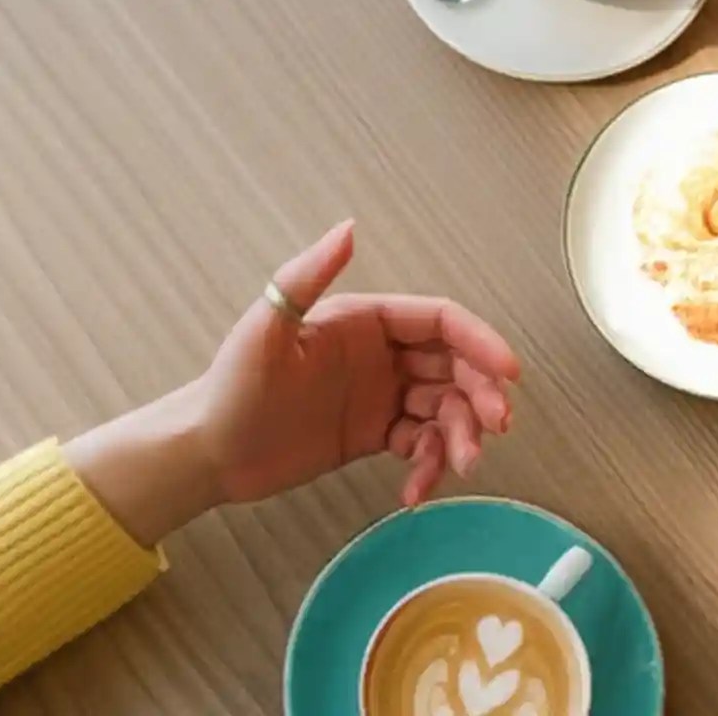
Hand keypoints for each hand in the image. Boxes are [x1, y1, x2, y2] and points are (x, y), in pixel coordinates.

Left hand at [198, 219, 519, 505]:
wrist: (209, 452)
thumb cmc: (232, 386)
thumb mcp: (267, 329)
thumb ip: (307, 276)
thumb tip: (348, 227)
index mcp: (365, 321)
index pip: (440, 322)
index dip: (481, 342)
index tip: (508, 373)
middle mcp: (380, 354)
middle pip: (454, 367)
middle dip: (480, 395)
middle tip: (494, 429)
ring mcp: (380, 395)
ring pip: (444, 409)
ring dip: (461, 435)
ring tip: (457, 466)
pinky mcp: (374, 434)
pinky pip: (420, 445)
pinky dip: (428, 466)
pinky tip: (415, 491)